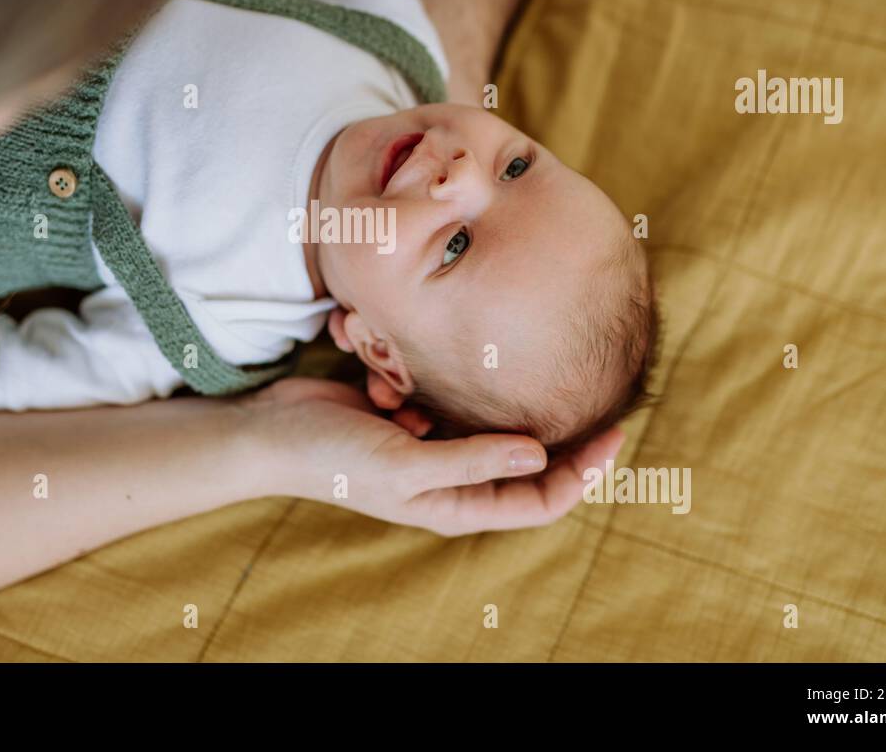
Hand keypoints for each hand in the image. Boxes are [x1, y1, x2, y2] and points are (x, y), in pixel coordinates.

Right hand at [243, 377, 624, 535]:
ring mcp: (431, 446)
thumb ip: (473, 459)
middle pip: (525, 463)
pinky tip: (387, 380)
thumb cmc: (332, 456)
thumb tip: (539, 454)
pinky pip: (442, 397)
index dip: (583, 473)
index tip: (614, 431)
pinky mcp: (410, 415)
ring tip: (434, 383)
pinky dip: (427, 384)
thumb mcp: (406, 464)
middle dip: (553, 432)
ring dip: (473, 399)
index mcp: (456, 505)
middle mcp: (451, 479)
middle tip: (590, 389)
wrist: (271, 431)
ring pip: (484, 424)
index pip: (540, 500)